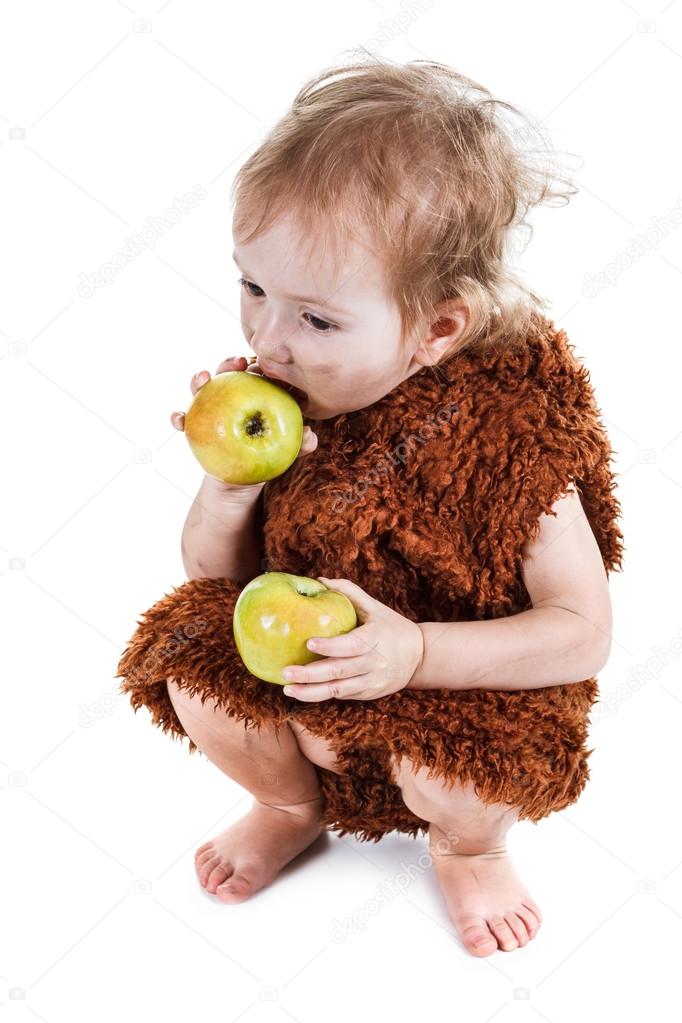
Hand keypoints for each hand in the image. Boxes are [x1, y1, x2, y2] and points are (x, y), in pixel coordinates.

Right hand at [170, 355, 317, 500]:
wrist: (242, 484)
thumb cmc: (268, 460)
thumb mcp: (288, 454)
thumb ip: (301, 445)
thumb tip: (309, 437)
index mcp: (257, 395)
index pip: (258, 374)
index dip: (261, 365)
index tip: (264, 366)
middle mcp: (232, 397)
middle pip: (230, 373)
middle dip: (231, 362)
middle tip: (239, 363)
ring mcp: (212, 409)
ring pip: (203, 389)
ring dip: (199, 380)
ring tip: (201, 378)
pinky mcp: (196, 426)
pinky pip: (184, 420)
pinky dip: (179, 417)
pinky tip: (179, 420)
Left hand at [281, 577, 423, 701]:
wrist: (420, 657)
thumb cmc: (391, 627)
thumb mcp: (375, 608)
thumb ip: (349, 592)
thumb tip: (320, 580)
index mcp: (376, 638)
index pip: (352, 644)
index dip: (331, 646)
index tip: (309, 643)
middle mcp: (375, 662)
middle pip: (340, 671)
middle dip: (311, 674)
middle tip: (286, 672)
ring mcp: (372, 681)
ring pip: (339, 690)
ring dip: (311, 692)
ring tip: (288, 689)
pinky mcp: (368, 694)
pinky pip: (343, 695)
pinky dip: (322, 696)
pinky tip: (302, 692)